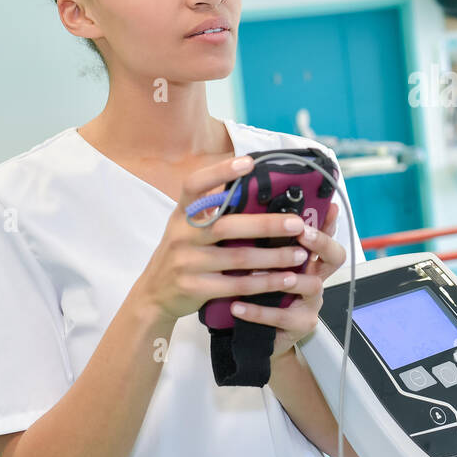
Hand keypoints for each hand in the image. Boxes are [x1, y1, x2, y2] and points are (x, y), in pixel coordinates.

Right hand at [134, 156, 318, 323]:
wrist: (154, 295)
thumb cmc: (184, 253)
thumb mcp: (187, 227)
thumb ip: (212, 211)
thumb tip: (253, 186)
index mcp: (182, 214)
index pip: (195, 185)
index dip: (219, 171)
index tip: (248, 162)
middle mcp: (182, 235)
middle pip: (227, 225)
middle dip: (267, 224)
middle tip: (297, 223)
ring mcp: (187, 263)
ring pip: (238, 257)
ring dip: (274, 257)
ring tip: (301, 253)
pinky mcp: (195, 288)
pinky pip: (237, 284)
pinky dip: (265, 282)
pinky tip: (286, 279)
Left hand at [231, 198, 346, 359]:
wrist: (259, 339)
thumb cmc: (261, 296)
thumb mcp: (263, 266)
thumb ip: (263, 243)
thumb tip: (246, 208)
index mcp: (309, 261)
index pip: (326, 235)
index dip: (330, 222)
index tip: (329, 208)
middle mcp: (315, 278)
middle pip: (334, 257)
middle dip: (321, 243)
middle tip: (303, 234)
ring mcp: (311, 302)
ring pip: (311, 286)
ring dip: (287, 278)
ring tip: (263, 273)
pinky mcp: (301, 325)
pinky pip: (282, 317)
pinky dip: (258, 311)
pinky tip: (236, 306)